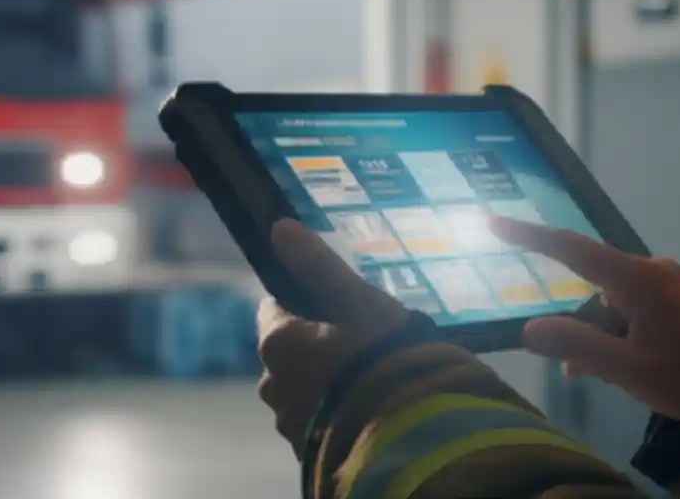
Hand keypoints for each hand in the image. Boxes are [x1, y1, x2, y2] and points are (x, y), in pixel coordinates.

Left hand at [256, 219, 408, 454]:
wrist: (406, 434)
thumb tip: (279, 227)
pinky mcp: (309, 451)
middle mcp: (272, 385)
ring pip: (301, 388)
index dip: (301, 301)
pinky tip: (367, 405)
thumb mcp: (358, 302)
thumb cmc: (382, 357)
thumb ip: (319, 266)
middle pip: (286, 351)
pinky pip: (318, 419)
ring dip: (324, 380)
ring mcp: (290, 423)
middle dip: (314, 344)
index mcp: (277, 343)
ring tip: (369, 376)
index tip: (335, 303)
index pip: (273, 309)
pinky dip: (335, 409)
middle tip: (360, 341)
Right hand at [492, 217, 679, 419]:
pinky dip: (617, 333)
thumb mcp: (630, 370)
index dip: (530, 235)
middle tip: (583, 371)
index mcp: (638, 279)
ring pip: (609, 304)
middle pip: (590, 288)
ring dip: (602, 335)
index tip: (496, 222)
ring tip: (615, 375)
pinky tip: (619, 364)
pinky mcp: (670, 295)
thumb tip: (529, 330)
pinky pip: (628, 308)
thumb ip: (578, 347)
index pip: (572, 248)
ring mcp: (662, 281)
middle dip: (581, 327)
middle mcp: (649, 270)